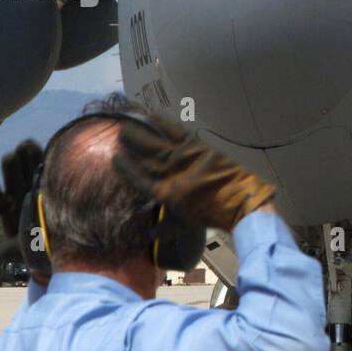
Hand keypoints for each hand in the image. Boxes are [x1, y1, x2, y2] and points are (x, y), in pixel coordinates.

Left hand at [0, 139, 42, 263]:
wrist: (70, 245)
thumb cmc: (44, 249)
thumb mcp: (22, 252)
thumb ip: (5, 252)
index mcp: (10, 214)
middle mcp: (21, 199)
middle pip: (12, 180)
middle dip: (10, 169)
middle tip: (11, 157)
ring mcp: (34, 188)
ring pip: (25, 171)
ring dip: (22, 159)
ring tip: (23, 147)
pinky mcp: (48, 181)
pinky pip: (41, 165)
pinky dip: (36, 155)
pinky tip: (33, 144)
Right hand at [113, 117, 275, 230]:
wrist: (237, 201)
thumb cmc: (210, 214)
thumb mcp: (186, 224)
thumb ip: (166, 228)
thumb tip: (151, 235)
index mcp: (164, 194)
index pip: (138, 179)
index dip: (125, 169)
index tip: (114, 158)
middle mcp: (169, 174)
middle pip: (144, 157)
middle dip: (130, 145)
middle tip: (118, 134)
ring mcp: (182, 158)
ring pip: (155, 143)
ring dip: (140, 132)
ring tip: (127, 123)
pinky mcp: (197, 147)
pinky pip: (175, 131)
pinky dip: (163, 122)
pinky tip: (151, 115)